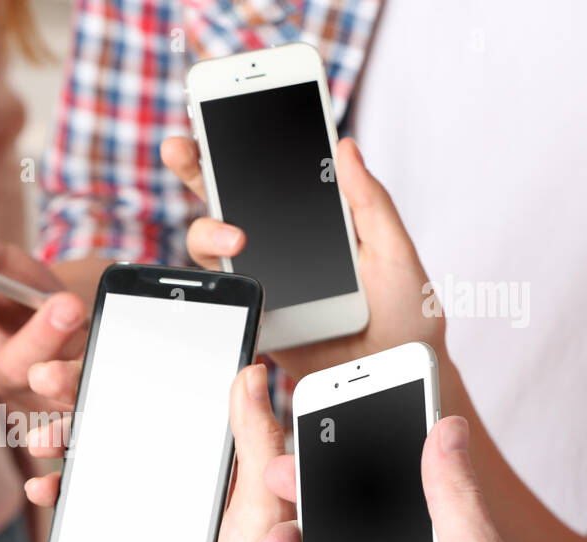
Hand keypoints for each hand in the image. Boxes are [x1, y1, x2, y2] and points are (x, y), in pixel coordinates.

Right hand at [0, 217, 86, 412]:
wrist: (70, 331)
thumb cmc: (25, 298)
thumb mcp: (2, 267)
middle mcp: (0, 371)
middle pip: (13, 365)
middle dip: (38, 339)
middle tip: (67, 306)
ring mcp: (38, 397)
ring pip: (57, 395)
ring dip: (72, 374)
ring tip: (96, 343)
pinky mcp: (70, 411)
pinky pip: (82, 416)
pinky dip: (90, 409)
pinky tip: (106, 387)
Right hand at [24, 361, 307, 541]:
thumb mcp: (264, 507)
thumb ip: (257, 442)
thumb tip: (252, 374)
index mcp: (221, 454)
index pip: (168, 389)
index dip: (126, 363)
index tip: (89, 348)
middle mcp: (184, 469)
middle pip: (123, 414)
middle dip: (79, 394)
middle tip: (45, 380)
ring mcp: (152, 499)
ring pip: (98, 453)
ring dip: (63, 439)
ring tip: (42, 439)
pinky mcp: (127, 531)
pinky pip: (86, 501)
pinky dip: (61, 490)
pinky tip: (46, 487)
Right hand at [161, 135, 444, 379]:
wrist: (394, 381)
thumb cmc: (406, 319)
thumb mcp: (396, 252)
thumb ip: (370, 202)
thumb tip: (346, 145)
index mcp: (315, 221)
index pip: (271, 175)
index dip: (241, 144)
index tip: (218, 115)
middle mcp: (281, 247)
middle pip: (226, 201)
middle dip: (196, 171)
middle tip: (180, 148)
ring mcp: (264, 283)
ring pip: (215, 247)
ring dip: (210, 229)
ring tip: (234, 232)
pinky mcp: (255, 320)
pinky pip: (224, 295)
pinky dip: (217, 279)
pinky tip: (229, 267)